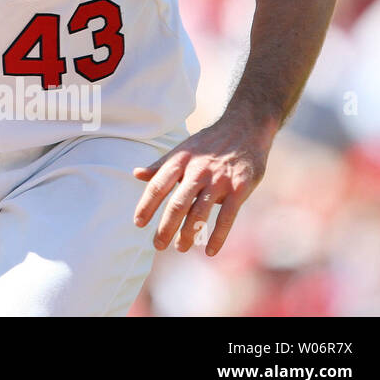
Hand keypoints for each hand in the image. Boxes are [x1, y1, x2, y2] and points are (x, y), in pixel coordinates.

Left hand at [132, 115, 272, 255]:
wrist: (244, 128)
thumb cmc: (208, 143)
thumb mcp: (182, 149)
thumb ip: (161, 166)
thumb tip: (136, 174)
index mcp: (179, 161)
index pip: (157, 186)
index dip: (146, 206)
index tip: (138, 223)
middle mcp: (196, 171)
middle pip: (177, 204)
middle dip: (165, 227)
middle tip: (157, 245)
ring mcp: (218, 180)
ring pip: (200, 213)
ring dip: (188, 234)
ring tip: (180, 248)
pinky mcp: (239, 188)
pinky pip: (227, 217)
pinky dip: (218, 236)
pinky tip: (210, 251)